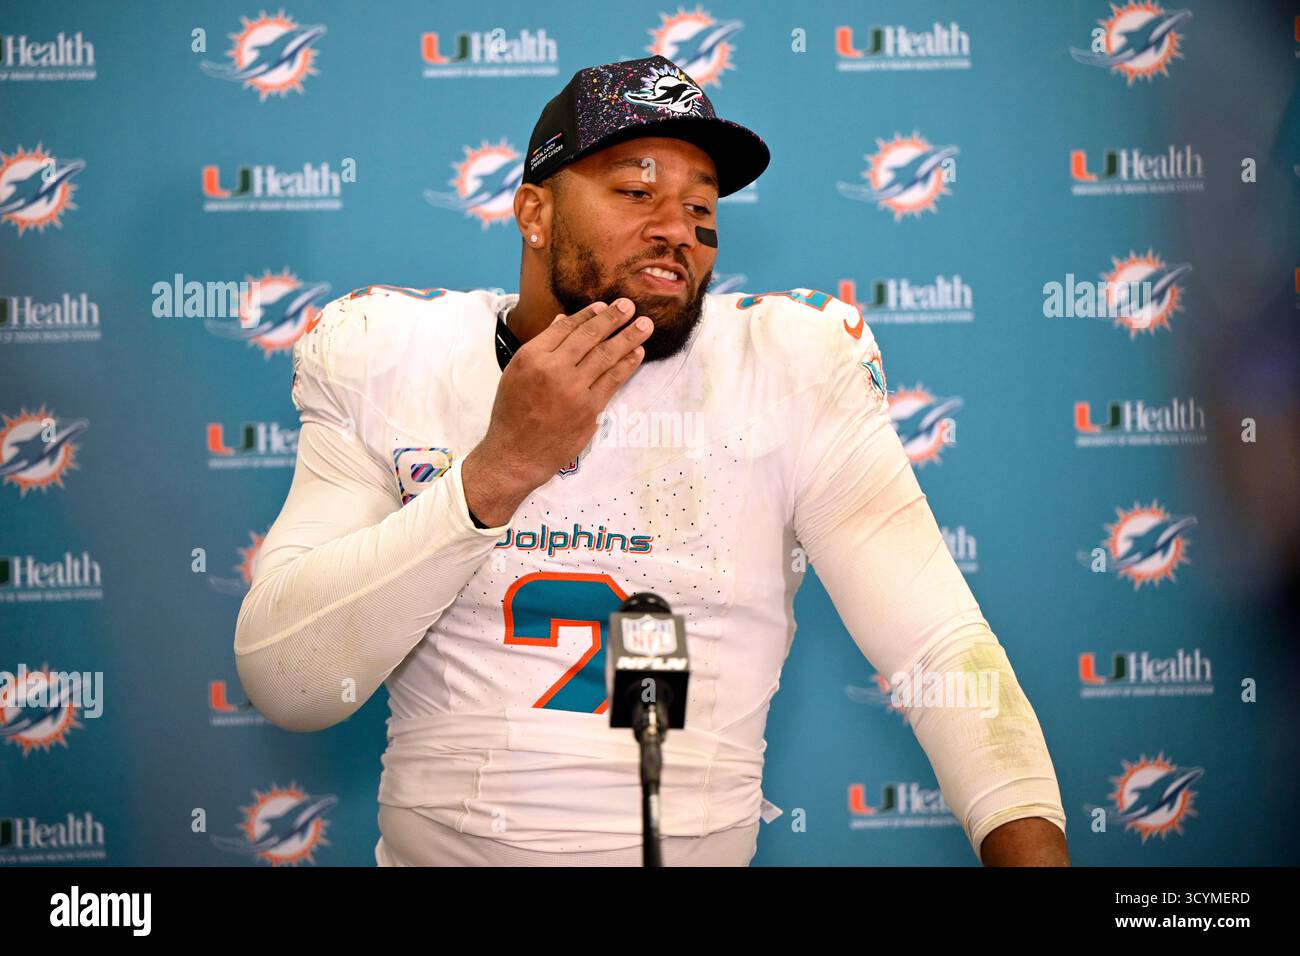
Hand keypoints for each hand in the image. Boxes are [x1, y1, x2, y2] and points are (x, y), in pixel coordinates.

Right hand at [462, 298, 652, 525]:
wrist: (516, 454)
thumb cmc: (512, 413)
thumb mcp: (516, 374)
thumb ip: (541, 347)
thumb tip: (563, 320)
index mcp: (531, 357)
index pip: (566, 327)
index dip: (589, 314)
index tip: (604, 305)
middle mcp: (553, 369)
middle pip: (589, 336)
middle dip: (613, 318)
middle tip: (630, 305)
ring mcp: (573, 389)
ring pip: (606, 355)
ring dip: (628, 337)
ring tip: (645, 324)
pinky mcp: (589, 409)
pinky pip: (614, 380)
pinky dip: (627, 364)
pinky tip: (637, 352)